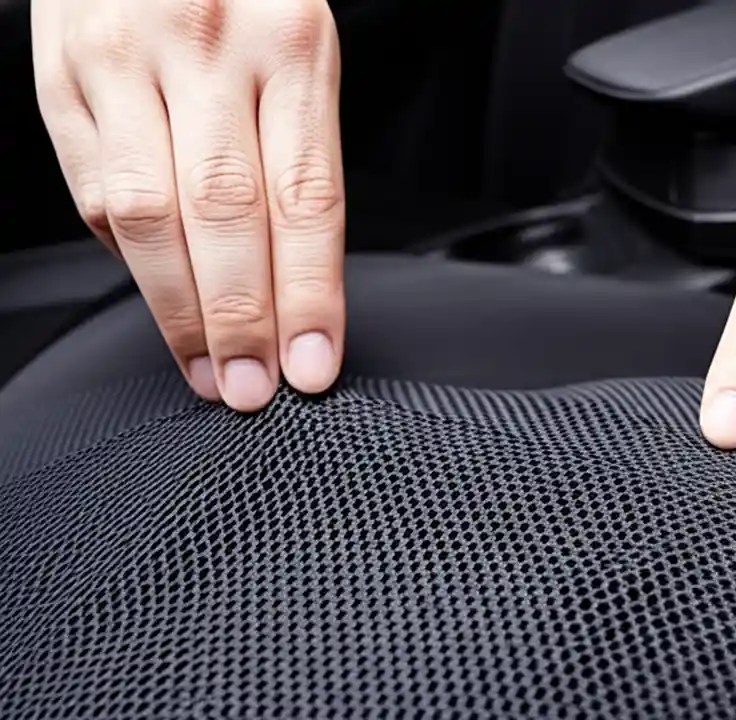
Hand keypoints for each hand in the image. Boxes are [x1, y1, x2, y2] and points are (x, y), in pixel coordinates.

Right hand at [33, 0, 345, 410]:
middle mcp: (205, 47)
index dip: (308, 294)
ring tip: (210, 371)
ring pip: (147, 213)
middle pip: (224, 214)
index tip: (313, 364)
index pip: (306, 195)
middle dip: (242, 319)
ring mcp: (121, 58)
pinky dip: (127, 256)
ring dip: (179, 310)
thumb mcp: (299, 46)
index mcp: (290, 42)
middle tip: (257, 388)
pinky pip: (93, 188)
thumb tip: (290, 277)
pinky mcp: (59, 76)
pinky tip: (159, 293)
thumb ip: (296, 148)